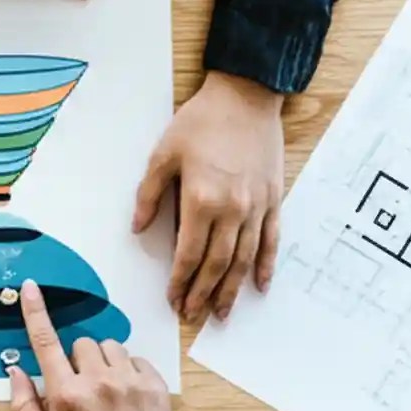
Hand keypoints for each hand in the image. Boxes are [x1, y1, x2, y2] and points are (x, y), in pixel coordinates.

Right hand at [7, 279, 197, 410]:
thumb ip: (22, 404)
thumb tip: (15, 371)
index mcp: (66, 395)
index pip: (45, 342)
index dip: (35, 312)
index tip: (31, 288)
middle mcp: (98, 383)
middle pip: (81, 344)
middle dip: (77, 362)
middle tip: (80, 391)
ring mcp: (130, 382)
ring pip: (109, 347)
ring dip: (103, 363)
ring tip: (105, 394)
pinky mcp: (154, 386)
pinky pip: (136, 358)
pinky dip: (127, 372)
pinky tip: (125, 398)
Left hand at [134, 71, 284, 322]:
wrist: (246, 95)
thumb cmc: (201, 122)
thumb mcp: (163, 154)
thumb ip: (149, 195)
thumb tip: (137, 228)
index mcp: (201, 200)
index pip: (189, 254)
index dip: (179, 281)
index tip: (172, 298)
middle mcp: (232, 209)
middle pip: (217, 265)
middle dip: (203, 294)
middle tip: (192, 315)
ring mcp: (256, 207)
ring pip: (244, 259)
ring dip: (232, 289)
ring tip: (222, 312)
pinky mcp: (274, 199)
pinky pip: (271, 240)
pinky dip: (265, 266)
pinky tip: (259, 286)